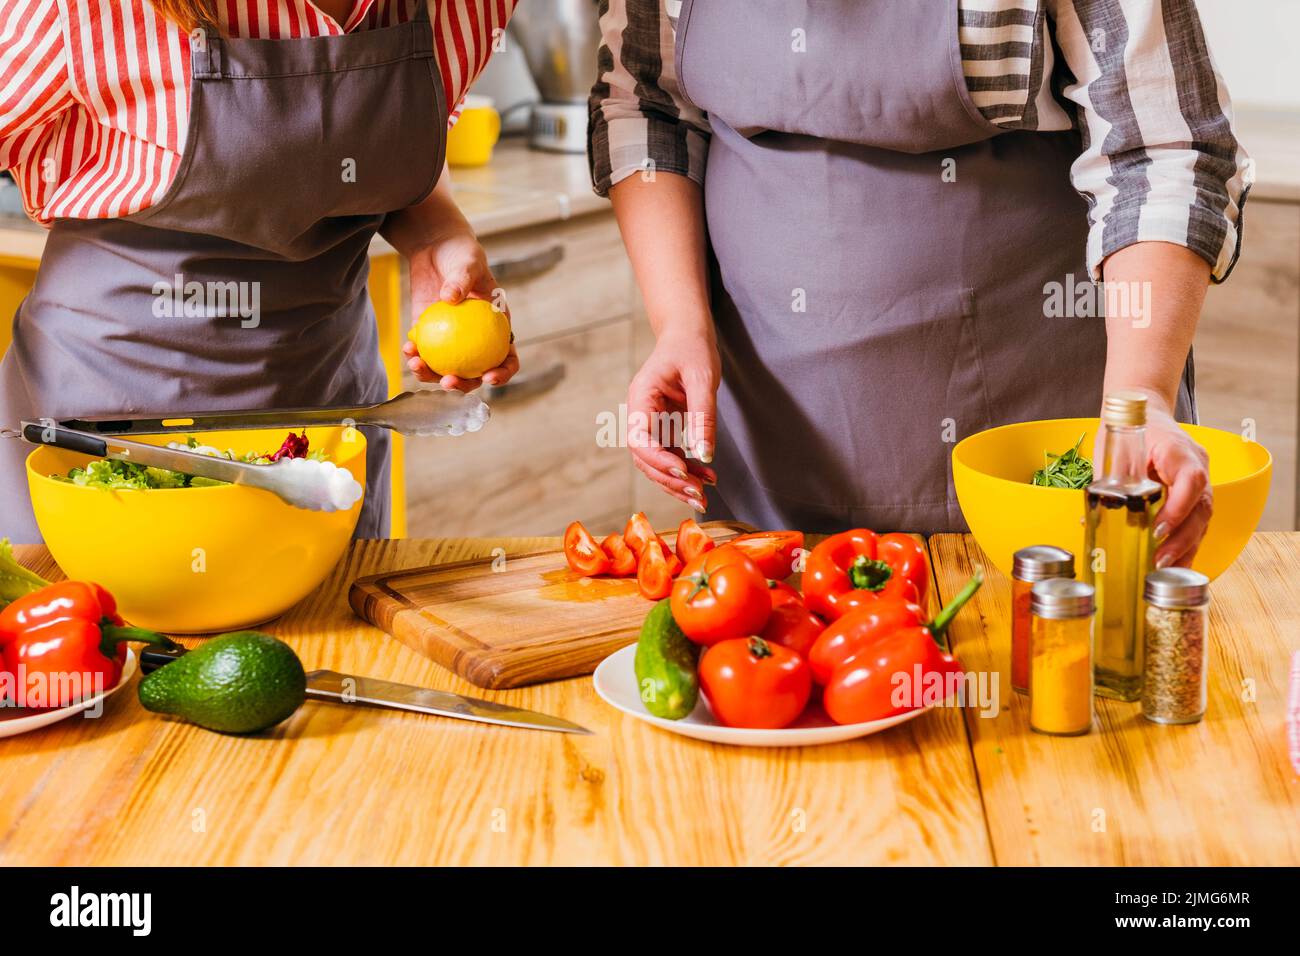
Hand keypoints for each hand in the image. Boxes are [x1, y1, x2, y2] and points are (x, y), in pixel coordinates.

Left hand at [403, 227, 519, 391]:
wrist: (436, 247)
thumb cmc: (462, 254)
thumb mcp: (468, 262)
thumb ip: (462, 279)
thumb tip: (450, 297)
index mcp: (496, 329)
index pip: (506, 358)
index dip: (502, 373)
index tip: (489, 377)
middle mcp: (476, 341)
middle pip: (474, 373)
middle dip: (462, 385)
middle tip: (448, 381)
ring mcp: (452, 341)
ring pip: (445, 369)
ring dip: (431, 375)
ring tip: (417, 366)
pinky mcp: (429, 335)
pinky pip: (424, 352)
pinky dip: (415, 354)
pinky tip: (408, 349)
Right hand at [627, 329, 719, 511]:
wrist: (688, 333)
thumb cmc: (692, 347)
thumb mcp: (702, 378)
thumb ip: (702, 416)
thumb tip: (704, 455)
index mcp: (641, 398)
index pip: (640, 440)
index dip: (659, 461)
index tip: (684, 471)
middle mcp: (641, 414)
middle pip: (646, 459)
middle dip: (671, 480)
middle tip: (699, 495)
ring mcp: (651, 423)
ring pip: (657, 463)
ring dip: (678, 482)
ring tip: (704, 494)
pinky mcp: (664, 428)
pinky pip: (670, 456)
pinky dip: (687, 470)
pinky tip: (706, 476)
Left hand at [1095, 393, 1211, 568]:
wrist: (1146, 415)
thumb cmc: (1128, 430)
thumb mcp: (1115, 450)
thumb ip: (1112, 482)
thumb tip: (1090, 521)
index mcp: (1179, 450)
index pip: (1191, 480)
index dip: (1178, 508)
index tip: (1157, 529)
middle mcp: (1197, 465)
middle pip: (1201, 507)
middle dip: (1181, 539)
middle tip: (1159, 560)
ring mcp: (1201, 481)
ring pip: (1202, 519)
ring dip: (1184, 548)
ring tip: (1163, 570)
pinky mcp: (1196, 495)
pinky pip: (1196, 523)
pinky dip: (1185, 546)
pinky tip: (1172, 565)